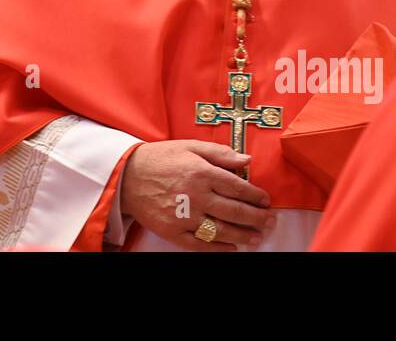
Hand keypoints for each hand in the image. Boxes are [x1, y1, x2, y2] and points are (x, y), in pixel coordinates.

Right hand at [119, 140, 275, 251]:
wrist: (126, 175)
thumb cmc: (160, 158)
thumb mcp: (190, 146)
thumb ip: (220, 152)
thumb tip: (247, 158)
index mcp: (201, 172)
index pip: (238, 187)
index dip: (256, 195)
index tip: (266, 200)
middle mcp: (196, 195)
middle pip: (234, 211)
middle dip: (256, 217)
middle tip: (269, 220)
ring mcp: (184, 216)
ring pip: (221, 230)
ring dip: (243, 235)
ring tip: (257, 236)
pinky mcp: (172, 231)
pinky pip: (200, 244)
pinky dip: (218, 248)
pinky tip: (232, 247)